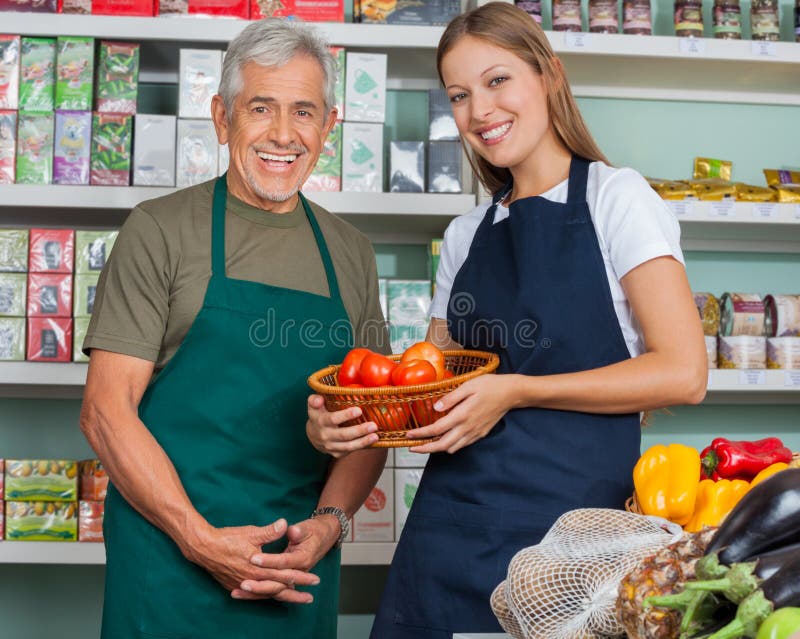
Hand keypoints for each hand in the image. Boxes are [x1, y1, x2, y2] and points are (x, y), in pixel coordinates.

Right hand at [184, 519, 319, 603]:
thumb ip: (270, 531)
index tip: (315, 580)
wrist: (203, 548)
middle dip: (296, 593)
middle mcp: (252, 580)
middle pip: (279, 590)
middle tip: (310, 598)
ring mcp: (242, 585)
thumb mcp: (251, 533)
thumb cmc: (227, 539)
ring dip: (282, 597)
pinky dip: (264, 597)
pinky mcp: (233, 586)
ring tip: (294, 600)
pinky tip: (269, 597)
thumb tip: (285, 524)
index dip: (301, 577)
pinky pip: (253, 595)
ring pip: (266, 595)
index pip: (286, 574)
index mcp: (259, 568)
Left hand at [234, 517, 339, 600]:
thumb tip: (288, 528)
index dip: (268, 560)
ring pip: (273, 590)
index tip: (253, 558)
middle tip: (243, 583)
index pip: (282, 561)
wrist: (325, 536)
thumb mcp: (305, 527)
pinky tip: (242, 593)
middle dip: (259, 584)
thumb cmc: (314, 531)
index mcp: (302, 558)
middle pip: (276, 581)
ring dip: (255, 592)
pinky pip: (272, 591)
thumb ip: (297, 530)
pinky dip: (257, 593)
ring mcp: (293, 577)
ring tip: (237, 591)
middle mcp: (298, 571)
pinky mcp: (288, 579)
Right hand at [306, 394, 378, 457]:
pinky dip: (362, 447)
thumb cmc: (318, 415)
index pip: (333, 419)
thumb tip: (319, 399)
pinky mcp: (337, 453)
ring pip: (348, 446)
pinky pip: (350, 451)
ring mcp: (331, 446)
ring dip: (363, 441)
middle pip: (344, 435)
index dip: (345, 415)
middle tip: (373, 425)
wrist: (314, 435)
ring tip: (375, 436)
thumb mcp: (314, 406)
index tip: (359, 410)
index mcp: (321, 421)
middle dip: (359, 431)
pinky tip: (372, 441)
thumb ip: (314, 400)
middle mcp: (325, 435)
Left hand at [405, 374, 518, 453]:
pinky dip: (450, 446)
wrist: (511, 393)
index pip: (436, 430)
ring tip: (426, 444)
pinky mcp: (480, 434)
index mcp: (462, 415)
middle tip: (411, 447)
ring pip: (452, 448)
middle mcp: (467, 428)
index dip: (420, 434)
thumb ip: (451, 397)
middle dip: (425, 449)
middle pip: (442, 445)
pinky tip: (445, 439)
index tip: (408, 436)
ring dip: (437, 448)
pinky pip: (462, 445)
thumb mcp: (468, 386)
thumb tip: (435, 407)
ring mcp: (475, 433)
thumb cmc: (489, 386)